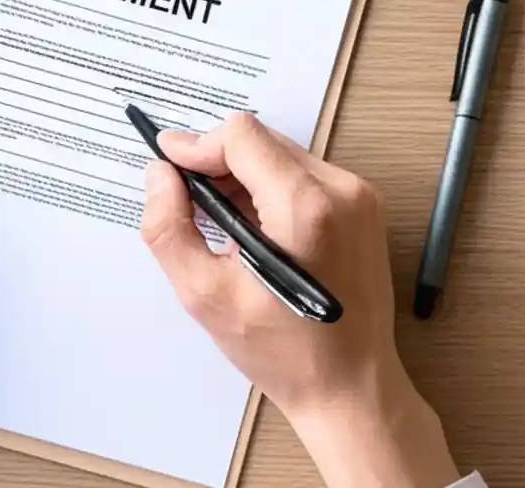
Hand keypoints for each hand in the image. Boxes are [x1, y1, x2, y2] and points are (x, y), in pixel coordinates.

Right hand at [141, 113, 459, 487]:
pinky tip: (254, 231)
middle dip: (217, 163)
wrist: (350, 388)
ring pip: (282, 155)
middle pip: (261, 141)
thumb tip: (160, 176)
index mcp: (304, 208)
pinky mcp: (365, 209)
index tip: (169, 168)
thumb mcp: (205, 295)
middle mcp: (341, 191)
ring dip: (243, 176)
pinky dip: (270, 190)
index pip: (241, 136)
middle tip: (188, 202)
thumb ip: (169, 227)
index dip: (197, 146)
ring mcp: (360, 198)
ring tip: (221, 223)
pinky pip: (304, 176)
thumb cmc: (283, 351)